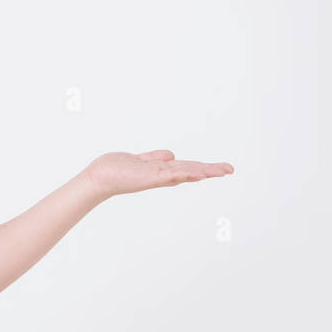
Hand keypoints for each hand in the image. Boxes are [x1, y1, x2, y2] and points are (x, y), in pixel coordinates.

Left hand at [83, 149, 232, 202]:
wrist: (101, 176)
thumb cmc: (117, 169)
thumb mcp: (141, 159)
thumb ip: (156, 157)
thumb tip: (172, 155)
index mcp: (161, 170)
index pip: (187, 167)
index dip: (204, 167)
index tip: (221, 168)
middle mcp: (162, 174)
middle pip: (191, 170)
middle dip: (211, 170)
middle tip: (230, 169)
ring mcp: (158, 176)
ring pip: (185, 172)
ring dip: (204, 171)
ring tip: (222, 171)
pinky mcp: (150, 176)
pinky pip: (171, 174)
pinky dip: (185, 173)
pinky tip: (198, 173)